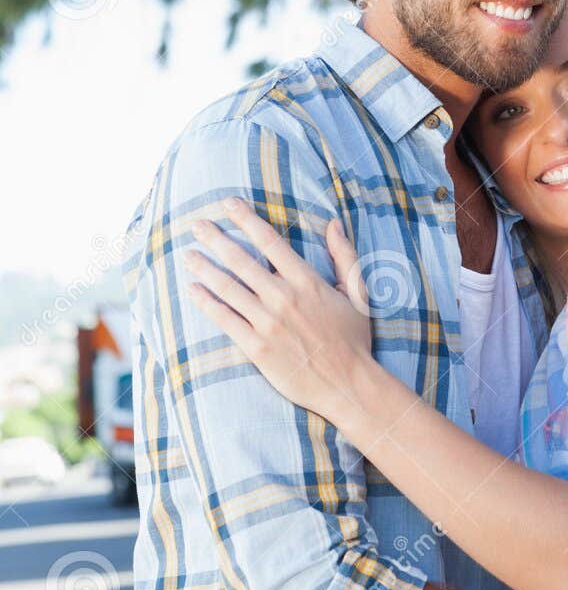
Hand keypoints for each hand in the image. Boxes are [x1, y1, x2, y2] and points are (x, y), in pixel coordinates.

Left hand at [185, 198, 372, 428]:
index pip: (270, 242)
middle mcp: (284, 298)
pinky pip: (225, 320)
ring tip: (188, 255)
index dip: (246, 219)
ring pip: (228, 288)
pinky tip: (192, 289)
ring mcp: (268, 323)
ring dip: (204, 268)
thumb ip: (344, 256)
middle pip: (241, 260)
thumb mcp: (357, 293)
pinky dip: (206, 302)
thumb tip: (333, 223)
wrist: (348, 386)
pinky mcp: (256, 348)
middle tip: (197, 224)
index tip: (228, 204)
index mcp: (307, 282)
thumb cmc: (354, 340)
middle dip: (216, 238)